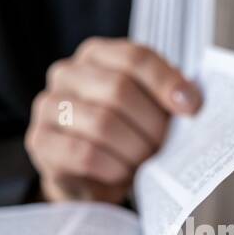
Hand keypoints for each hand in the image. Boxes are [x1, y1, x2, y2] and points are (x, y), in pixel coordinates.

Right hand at [25, 38, 201, 203]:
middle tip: (167, 148)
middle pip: (119, 89)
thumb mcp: (149, 112)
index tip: (193, 109)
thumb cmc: (125, 138)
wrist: (90, 179)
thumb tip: (193, 103)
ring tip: (147, 164)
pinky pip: (83, 153)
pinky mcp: (40, 141)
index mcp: (98, 55)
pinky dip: (112, 167)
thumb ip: (168, 100)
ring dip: (134, 149)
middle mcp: (67, 73)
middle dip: (152, 124)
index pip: (135, 57)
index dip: (167, 82)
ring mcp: (48, 105)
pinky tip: (123, 175)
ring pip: (102, 123)